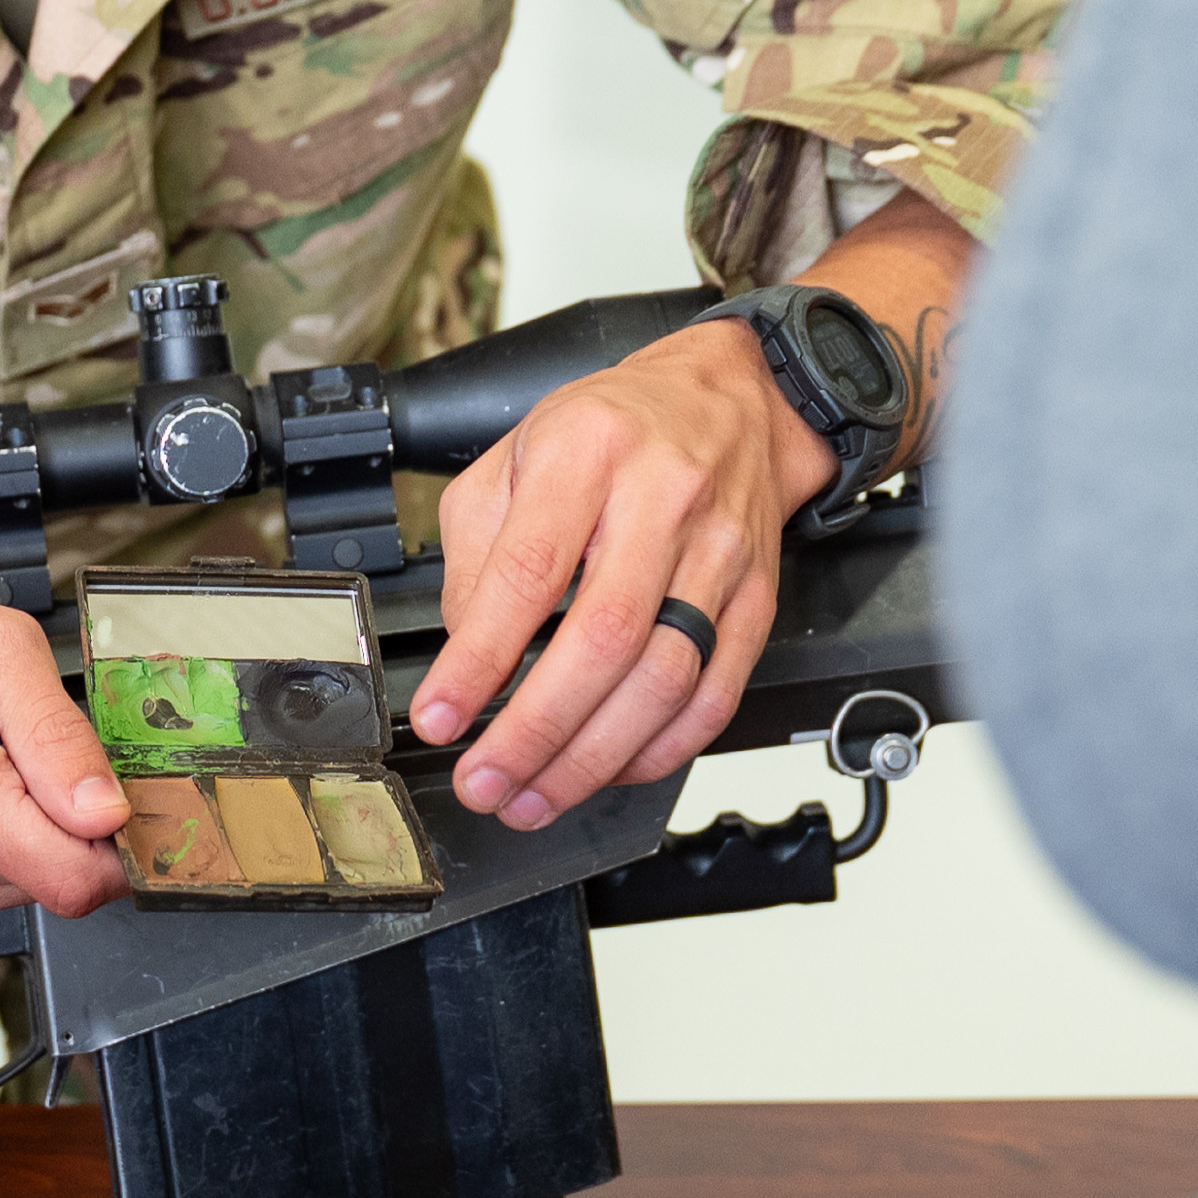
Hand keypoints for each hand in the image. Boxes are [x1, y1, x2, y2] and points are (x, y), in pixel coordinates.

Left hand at [409, 320, 831, 826]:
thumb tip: (469, 655)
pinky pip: (714, 694)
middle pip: (603, 638)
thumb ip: (478, 553)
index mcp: (587, 453)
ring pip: (663, 679)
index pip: (529, 572)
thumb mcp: (514, 457)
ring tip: (533, 797)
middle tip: (486, 782)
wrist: (733, 400)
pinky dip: (658, 750)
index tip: (441, 717)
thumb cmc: (614, 430)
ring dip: (592, 758)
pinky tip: (609, 772)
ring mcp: (719, 554)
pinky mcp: (756, 599)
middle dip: (535, 730)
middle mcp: (662, 501)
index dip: (480, 659)